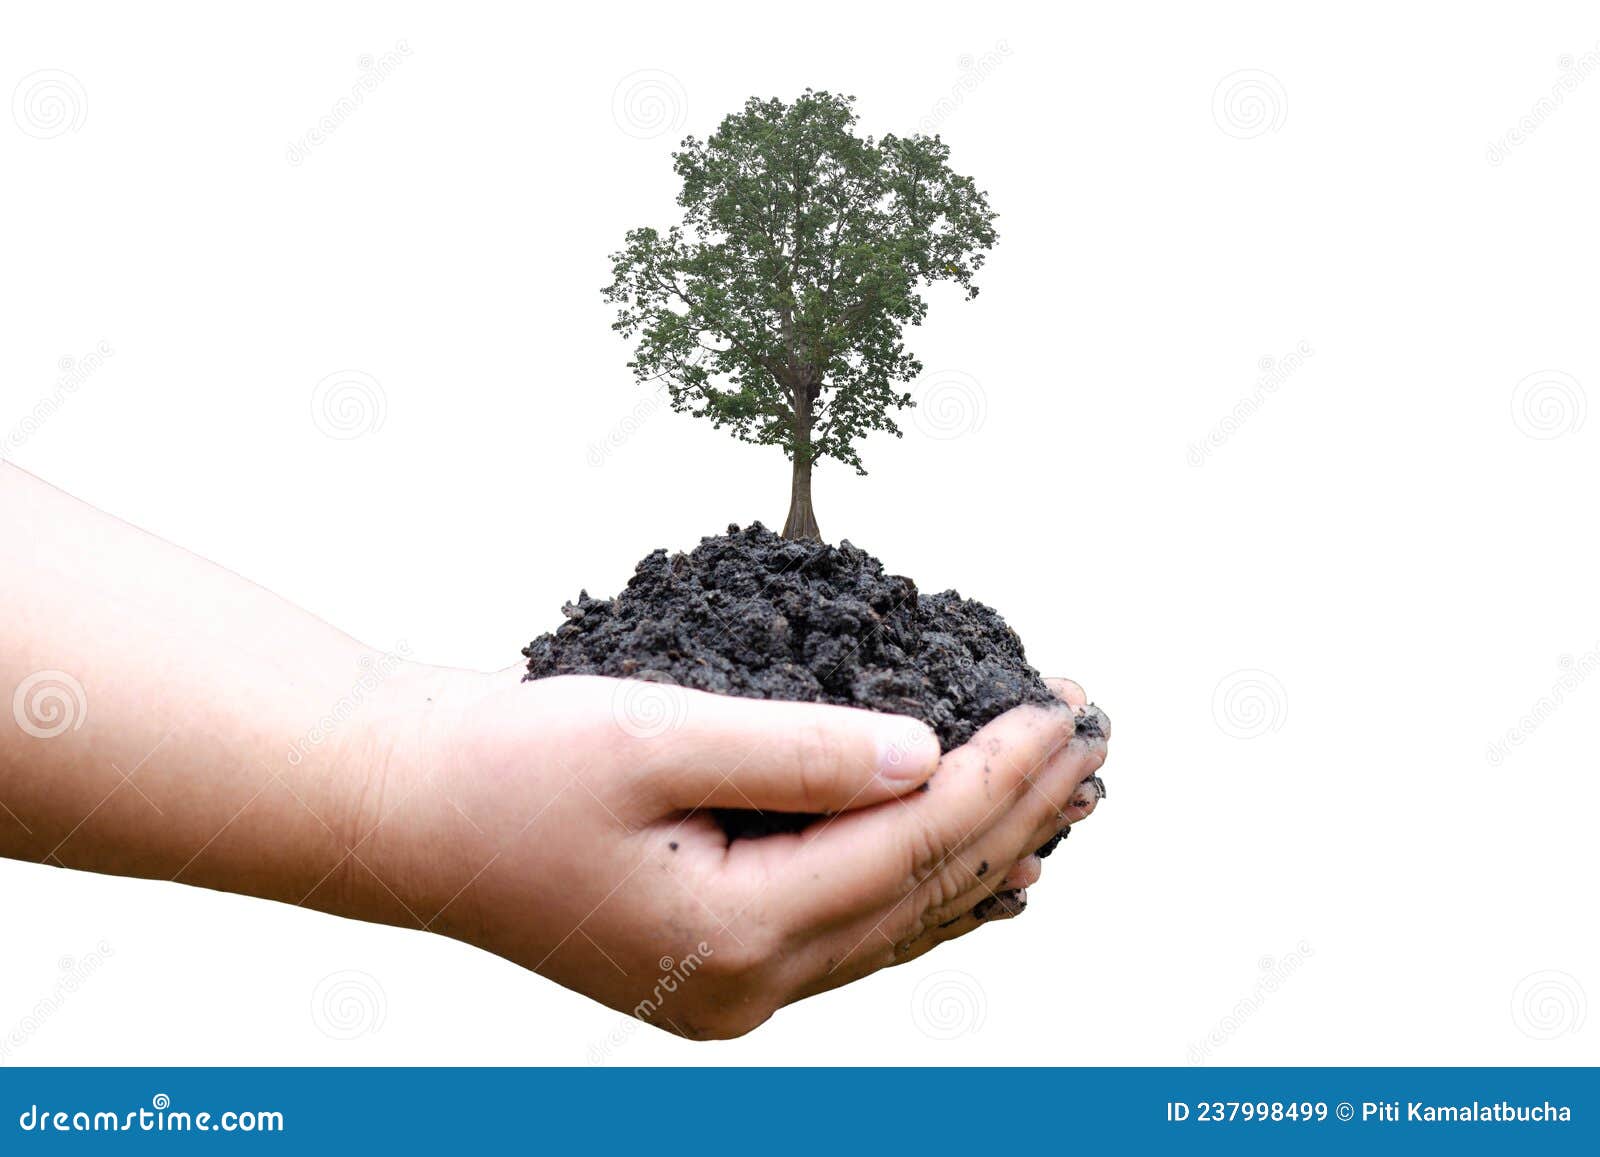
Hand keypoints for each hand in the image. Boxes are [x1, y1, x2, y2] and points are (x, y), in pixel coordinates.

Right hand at [352, 668, 1109, 1038]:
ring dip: (988, 847)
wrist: (404, 809)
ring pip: (900, 915)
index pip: (912, 851)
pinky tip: (981, 865)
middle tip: (1094, 733)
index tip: (1064, 705)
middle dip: (1020, 810)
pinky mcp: (721, 954)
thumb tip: (926, 757)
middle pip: (924, 893)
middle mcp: (748, 983)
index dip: (1002, 776)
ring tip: (1067, 791)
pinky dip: (924, 880)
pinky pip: (856, 922)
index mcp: (733, 938)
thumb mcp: (651, 737)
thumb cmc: (505, 765)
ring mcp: (735, 982)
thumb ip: (797, 750)